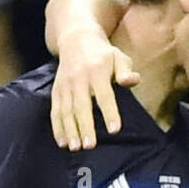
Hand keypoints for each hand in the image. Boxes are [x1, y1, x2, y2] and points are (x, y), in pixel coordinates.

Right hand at [50, 27, 138, 150]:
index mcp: (97, 71)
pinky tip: (62, 142)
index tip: (114, 130)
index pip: (105, 95)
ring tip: (75, 148)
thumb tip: (132, 80)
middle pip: (82, 106)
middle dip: (85, 126)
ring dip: (70, 130)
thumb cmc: (104, 54)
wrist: (75, 39)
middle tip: (90, 146)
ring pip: (66, 110)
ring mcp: (65, 85)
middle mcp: (79, 79)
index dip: (110, 112)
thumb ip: (126, 70)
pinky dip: (57, 127)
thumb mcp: (118, 57)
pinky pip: (55, 111)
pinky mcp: (56, 91)